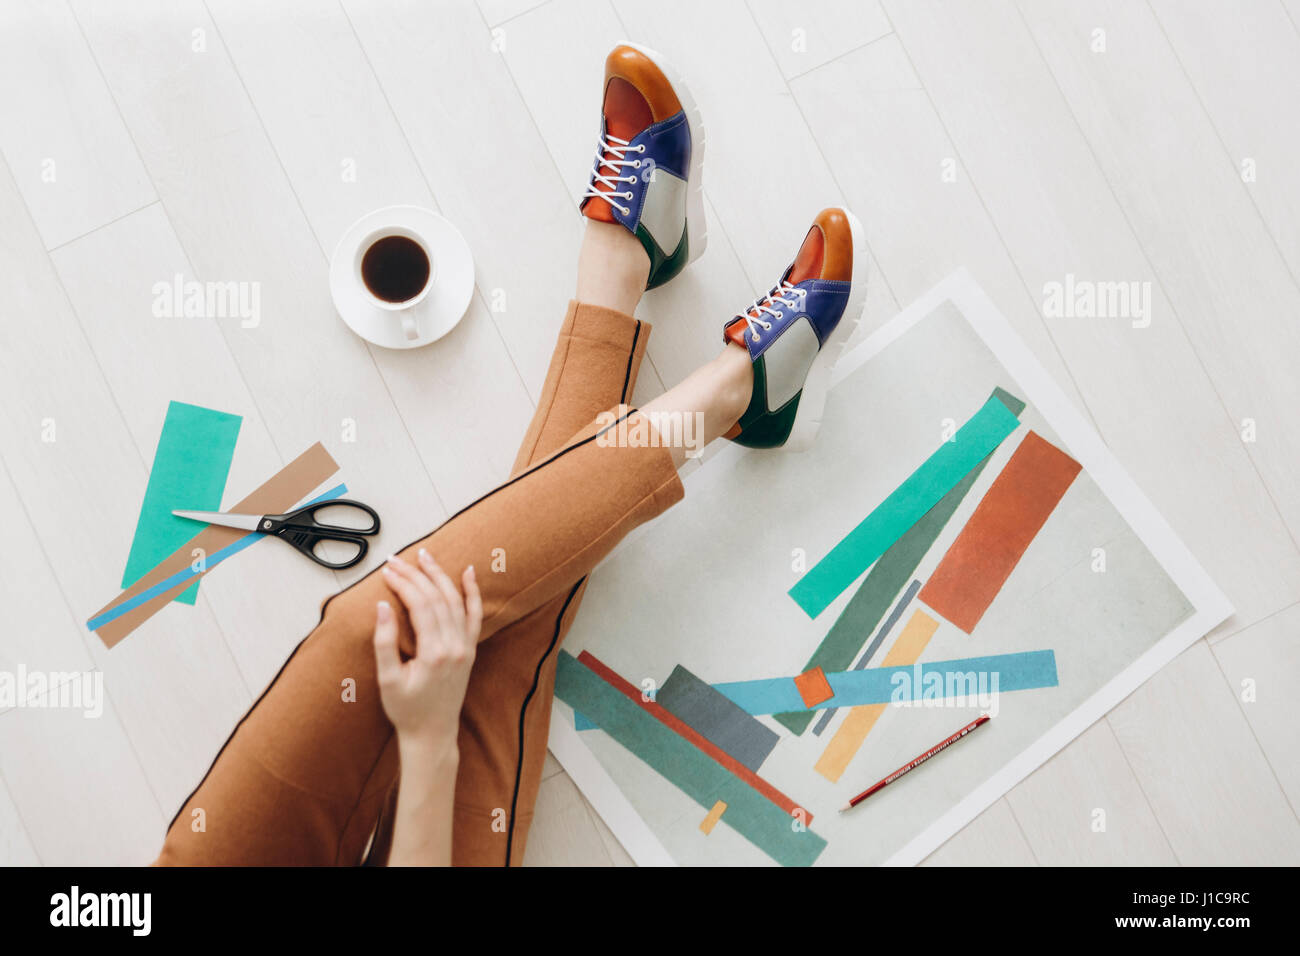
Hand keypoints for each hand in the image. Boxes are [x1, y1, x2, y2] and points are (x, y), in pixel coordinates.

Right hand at [374, 550, 481, 751]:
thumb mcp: (387, 680)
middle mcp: (455, 647)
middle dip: (417, 575)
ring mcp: (466, 647)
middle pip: (437, 598)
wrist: (432, 733)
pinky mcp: (470, 650)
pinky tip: (468, 573)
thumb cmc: (407, 710)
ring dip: (440, 576)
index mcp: (434, 653)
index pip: (420, 605)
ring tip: (425, 557)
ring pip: (456, 601)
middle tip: (397, 560)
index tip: (387, 571)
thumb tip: (382, 607)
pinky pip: (475, 615)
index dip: (403, 584)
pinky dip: (473, 592)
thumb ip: (385, 642)